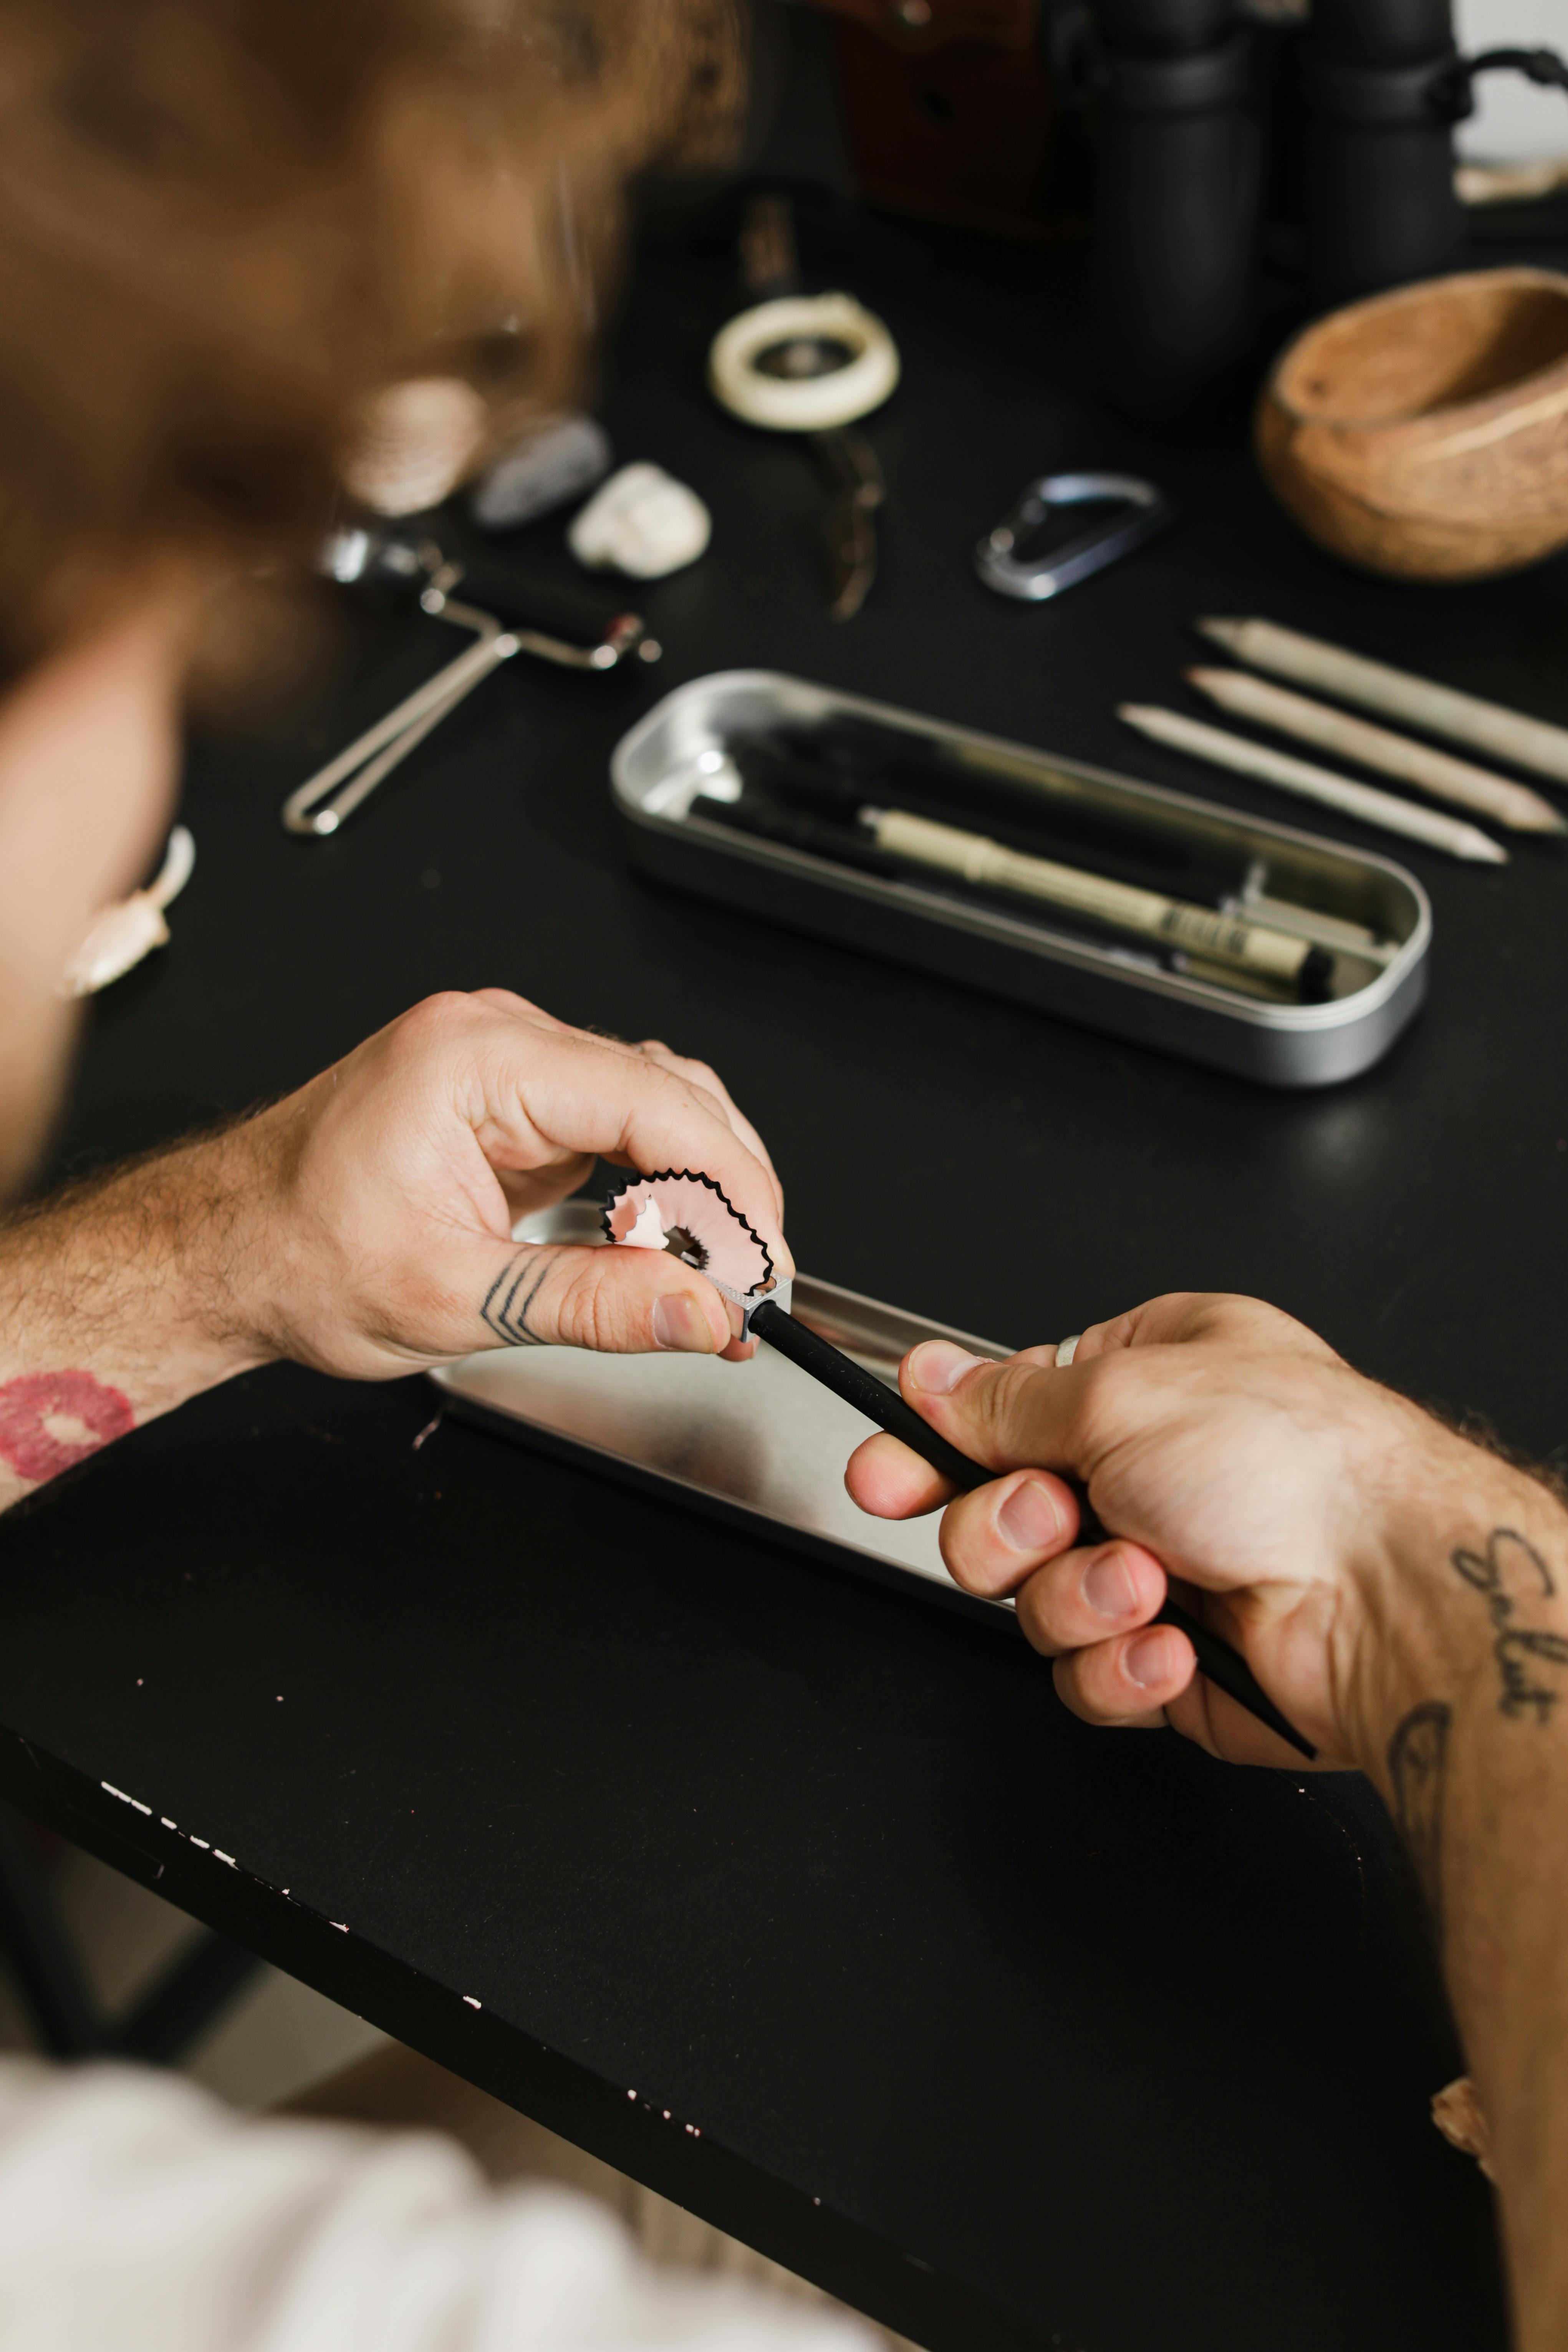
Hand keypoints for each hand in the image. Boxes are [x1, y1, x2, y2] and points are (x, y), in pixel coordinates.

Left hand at [221, 989, 789, 1376]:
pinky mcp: (511, 1101)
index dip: (729, 1186)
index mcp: (473, 1061)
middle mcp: (495, 1040)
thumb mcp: (451, 1300)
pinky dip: (654, 1187)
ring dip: (695, 1190)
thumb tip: (702, 1311)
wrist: (218, 1251)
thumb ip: (592, 1303)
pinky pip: (614, 1125)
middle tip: (748, 1288)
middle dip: (724, 1192)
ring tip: (711, 1278)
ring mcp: (505, 1065)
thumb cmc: (293, 1256)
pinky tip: (664, 1248)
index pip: (654, 1100)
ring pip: (653, 1104)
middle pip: (668, 1091)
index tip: (762, 1263)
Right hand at [844, 1293, 1524, 1773]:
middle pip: (998, 1510)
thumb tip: (934, 1380)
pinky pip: (1085, 1671)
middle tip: (1057, 1516)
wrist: (1389, 1599)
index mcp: (1147, 1377)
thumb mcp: (1122, 1391)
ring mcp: (1161, 1565)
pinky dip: (1122, 1663)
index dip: (933, 1447)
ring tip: (1149, 1581)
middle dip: (1012, 1528)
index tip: (885, 1473)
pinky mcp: (1171, 1659)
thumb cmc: (1299, 1467)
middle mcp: (1151, 1468)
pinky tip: (1176, 1642)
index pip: (1001, 1410)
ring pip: (1034, 1600)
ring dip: (1078, 1596)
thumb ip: (1005, 1399)